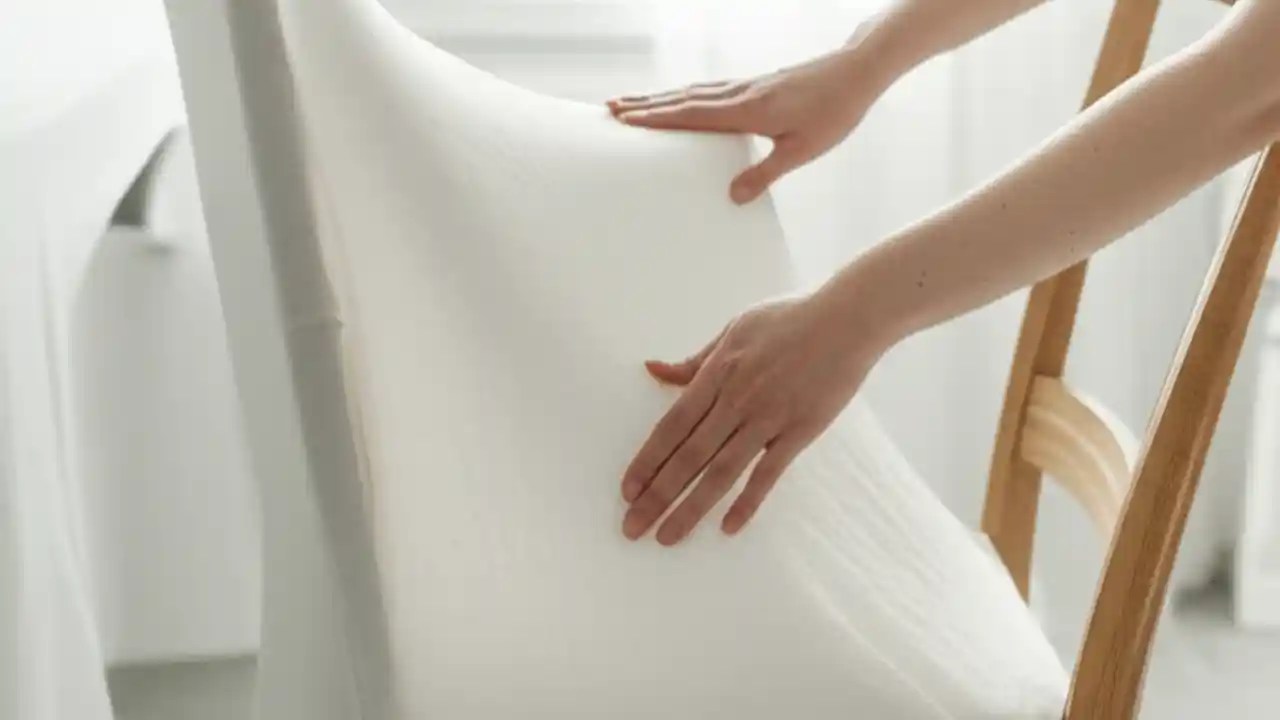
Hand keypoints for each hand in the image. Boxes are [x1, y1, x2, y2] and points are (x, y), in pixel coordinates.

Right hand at [606, 35, 888, 203]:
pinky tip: (680, 99)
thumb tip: (733, 198)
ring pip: (694, 91)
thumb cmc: (834, 112)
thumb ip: (766, 173)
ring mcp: (747, 86)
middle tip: (610, 108)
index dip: (656, 118)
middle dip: (646, 105)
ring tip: (632, 102)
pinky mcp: (756, 84)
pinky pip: (710, 89)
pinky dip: (686, 94)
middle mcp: (741, 94)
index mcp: (748, 110)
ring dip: (661, 98)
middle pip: (683, 99)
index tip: (624, 120)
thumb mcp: (802, 150)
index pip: (691, 115)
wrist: (857, 71)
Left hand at [620, 288, 889, 545]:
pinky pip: (768, 474)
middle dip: (657, 496)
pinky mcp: (799, 431)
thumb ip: (694, 361)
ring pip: (721, 472)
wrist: (847, 320)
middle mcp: (737, 400)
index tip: (626, 491)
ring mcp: (768, 418)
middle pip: (689, 457)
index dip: (647, 461)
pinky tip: (727, 528)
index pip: (671, 426)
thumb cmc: (788, 320)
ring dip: (691, 508)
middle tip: (632, 528)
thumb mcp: (733, 330)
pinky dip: (747, 502)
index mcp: (717, 373)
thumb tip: (652, 368)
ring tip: (667, 537)